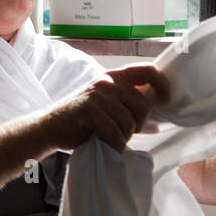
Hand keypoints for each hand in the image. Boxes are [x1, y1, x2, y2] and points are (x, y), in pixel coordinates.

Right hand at [47, 64, 171, 151]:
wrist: (50, 127)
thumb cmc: (83, 118)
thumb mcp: (106, 101)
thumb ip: (127, 98)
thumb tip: (158, 106)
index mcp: (115, 76)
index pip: (148, 70)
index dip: (163, 85)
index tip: (166, 100)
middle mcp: (108, 81)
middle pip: (143, 105)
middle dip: (138, 124)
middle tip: (123, 131)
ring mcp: (98, 94)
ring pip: (130, 122)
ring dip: (123, 137)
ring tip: (110, 137)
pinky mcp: (90, 111)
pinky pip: (115, 133)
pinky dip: (113, 145)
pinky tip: (104, 143)